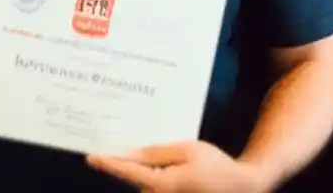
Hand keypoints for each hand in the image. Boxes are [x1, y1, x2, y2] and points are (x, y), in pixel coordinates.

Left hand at [87, 141, 268, 192]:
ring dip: (151, 170)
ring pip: (147, 182)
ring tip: (174, 159)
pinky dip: (160, 176)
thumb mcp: (187, 150)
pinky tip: (180, 168)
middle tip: (142, 144)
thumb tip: (130, 154)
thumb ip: (156, 152)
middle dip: (136, 163)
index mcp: (163, 184)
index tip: (91, 157)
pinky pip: (157, 187)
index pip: (128, 172)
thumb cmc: (216, 167)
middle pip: (136, 178)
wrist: (241, 188)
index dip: (108, 163)